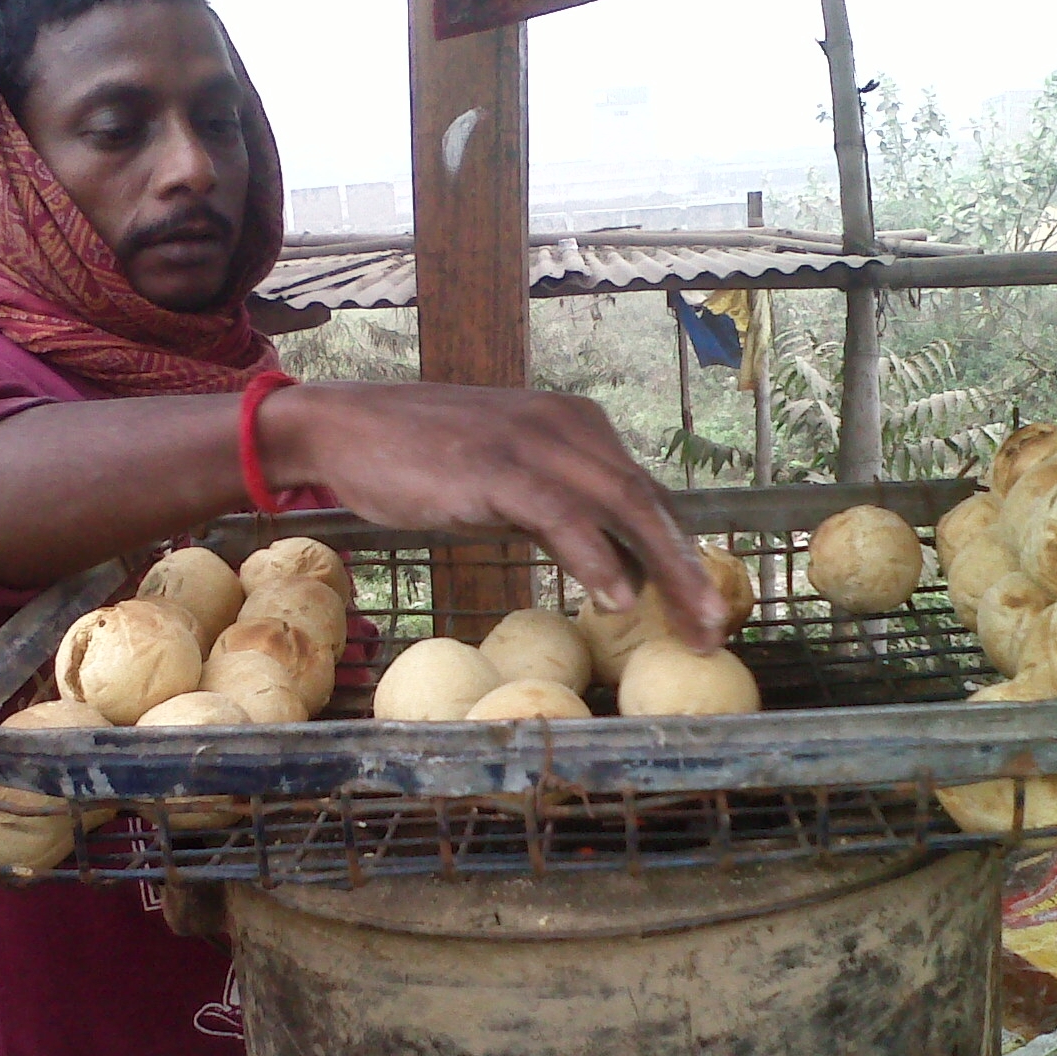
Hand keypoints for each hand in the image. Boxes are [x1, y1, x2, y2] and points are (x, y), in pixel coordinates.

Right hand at [260, 381, 726, 650]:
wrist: (343, 429)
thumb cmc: (422, 461)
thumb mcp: (507, 480)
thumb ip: (559, 508)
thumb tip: (611, 563)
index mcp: (576, 426)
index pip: (645, 493)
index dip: (680, 552)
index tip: (701, 609)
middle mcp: (567, 426)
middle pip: (649, 501)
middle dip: (688, 569)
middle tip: (712, 629)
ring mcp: (533, 442)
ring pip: (623, 505)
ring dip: (664, 570)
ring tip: (687, 623)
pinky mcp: (497, 466)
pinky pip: (563, 514)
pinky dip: (597, 558)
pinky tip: (618, 598)